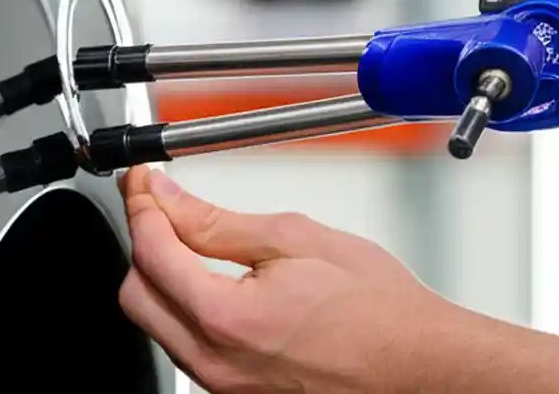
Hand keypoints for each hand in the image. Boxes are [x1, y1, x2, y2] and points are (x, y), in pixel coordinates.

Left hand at [117, 165, 462, 391]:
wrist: (421, 366)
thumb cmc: (379, 312)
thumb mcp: (295, 240)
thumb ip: (217, 221)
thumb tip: (168, 200)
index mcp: (228, 320)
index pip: (151, 253)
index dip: (143, 206)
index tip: (144, 184)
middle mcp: (216, 364)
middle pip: (136, 295)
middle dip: (144, 244)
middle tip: (164, 208)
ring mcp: (224, 387)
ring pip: (157, 324)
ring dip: (164, 278)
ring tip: (196, 241)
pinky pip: (187, 347)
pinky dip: (188, 309)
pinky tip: (215, 283)